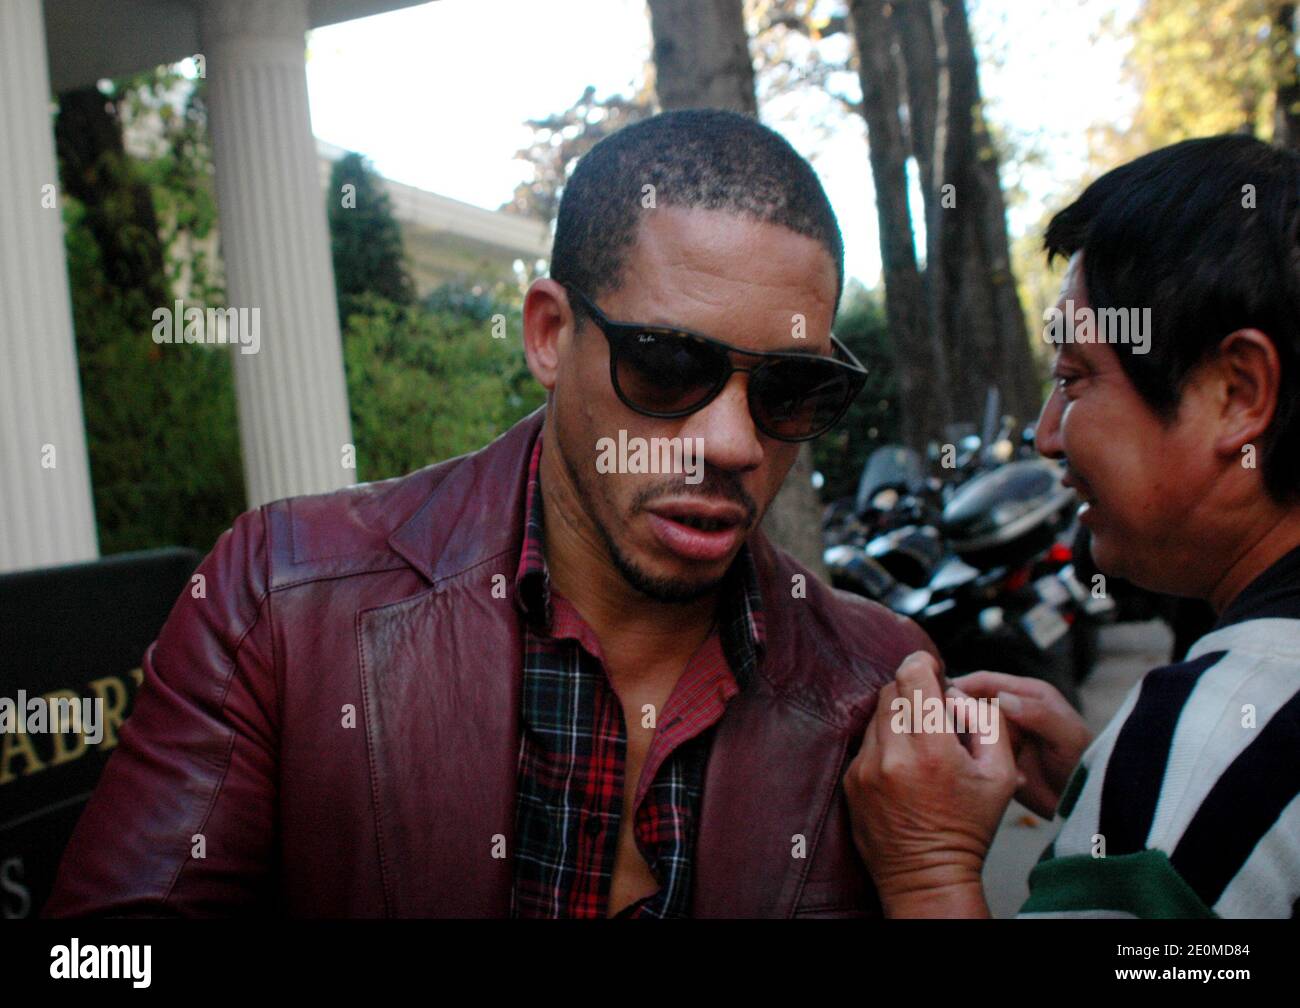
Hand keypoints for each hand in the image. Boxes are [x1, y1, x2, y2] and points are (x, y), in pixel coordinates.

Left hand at [843, 651, 1016, 916]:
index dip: (923, 663)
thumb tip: (960, 694)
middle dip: (913, 691)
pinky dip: (883, 741)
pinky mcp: (850, 781)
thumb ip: (988, 722)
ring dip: (897, 716)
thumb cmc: (967, 827)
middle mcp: (891, 754)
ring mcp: (865, 768)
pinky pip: (865, 742)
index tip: (932, 668)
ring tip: (920, 741)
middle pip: (891, 690)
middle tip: (933, 710)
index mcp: (931, 748)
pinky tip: (903, 764)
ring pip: (876, 714)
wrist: (927, 877)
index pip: (912, 676)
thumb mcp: (1000, 775)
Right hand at [953, 671, 1092, 819]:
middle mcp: (1011, 710)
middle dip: (955, 710)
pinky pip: (973, 751)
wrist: (1081, 802)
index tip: (939, 695)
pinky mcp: (995, 755)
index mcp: (1027, 694)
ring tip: (948, 746)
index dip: (963, 685)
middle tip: (934, 723)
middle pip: (972, 702)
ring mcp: (1001, 734)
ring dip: (960, 736)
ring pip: (968, 726)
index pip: (986, 681)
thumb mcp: (1066, 736)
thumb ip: (1038, 714)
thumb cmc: (1080, 763)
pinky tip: (966, 765)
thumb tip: (1002, 698)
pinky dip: (969, 756)